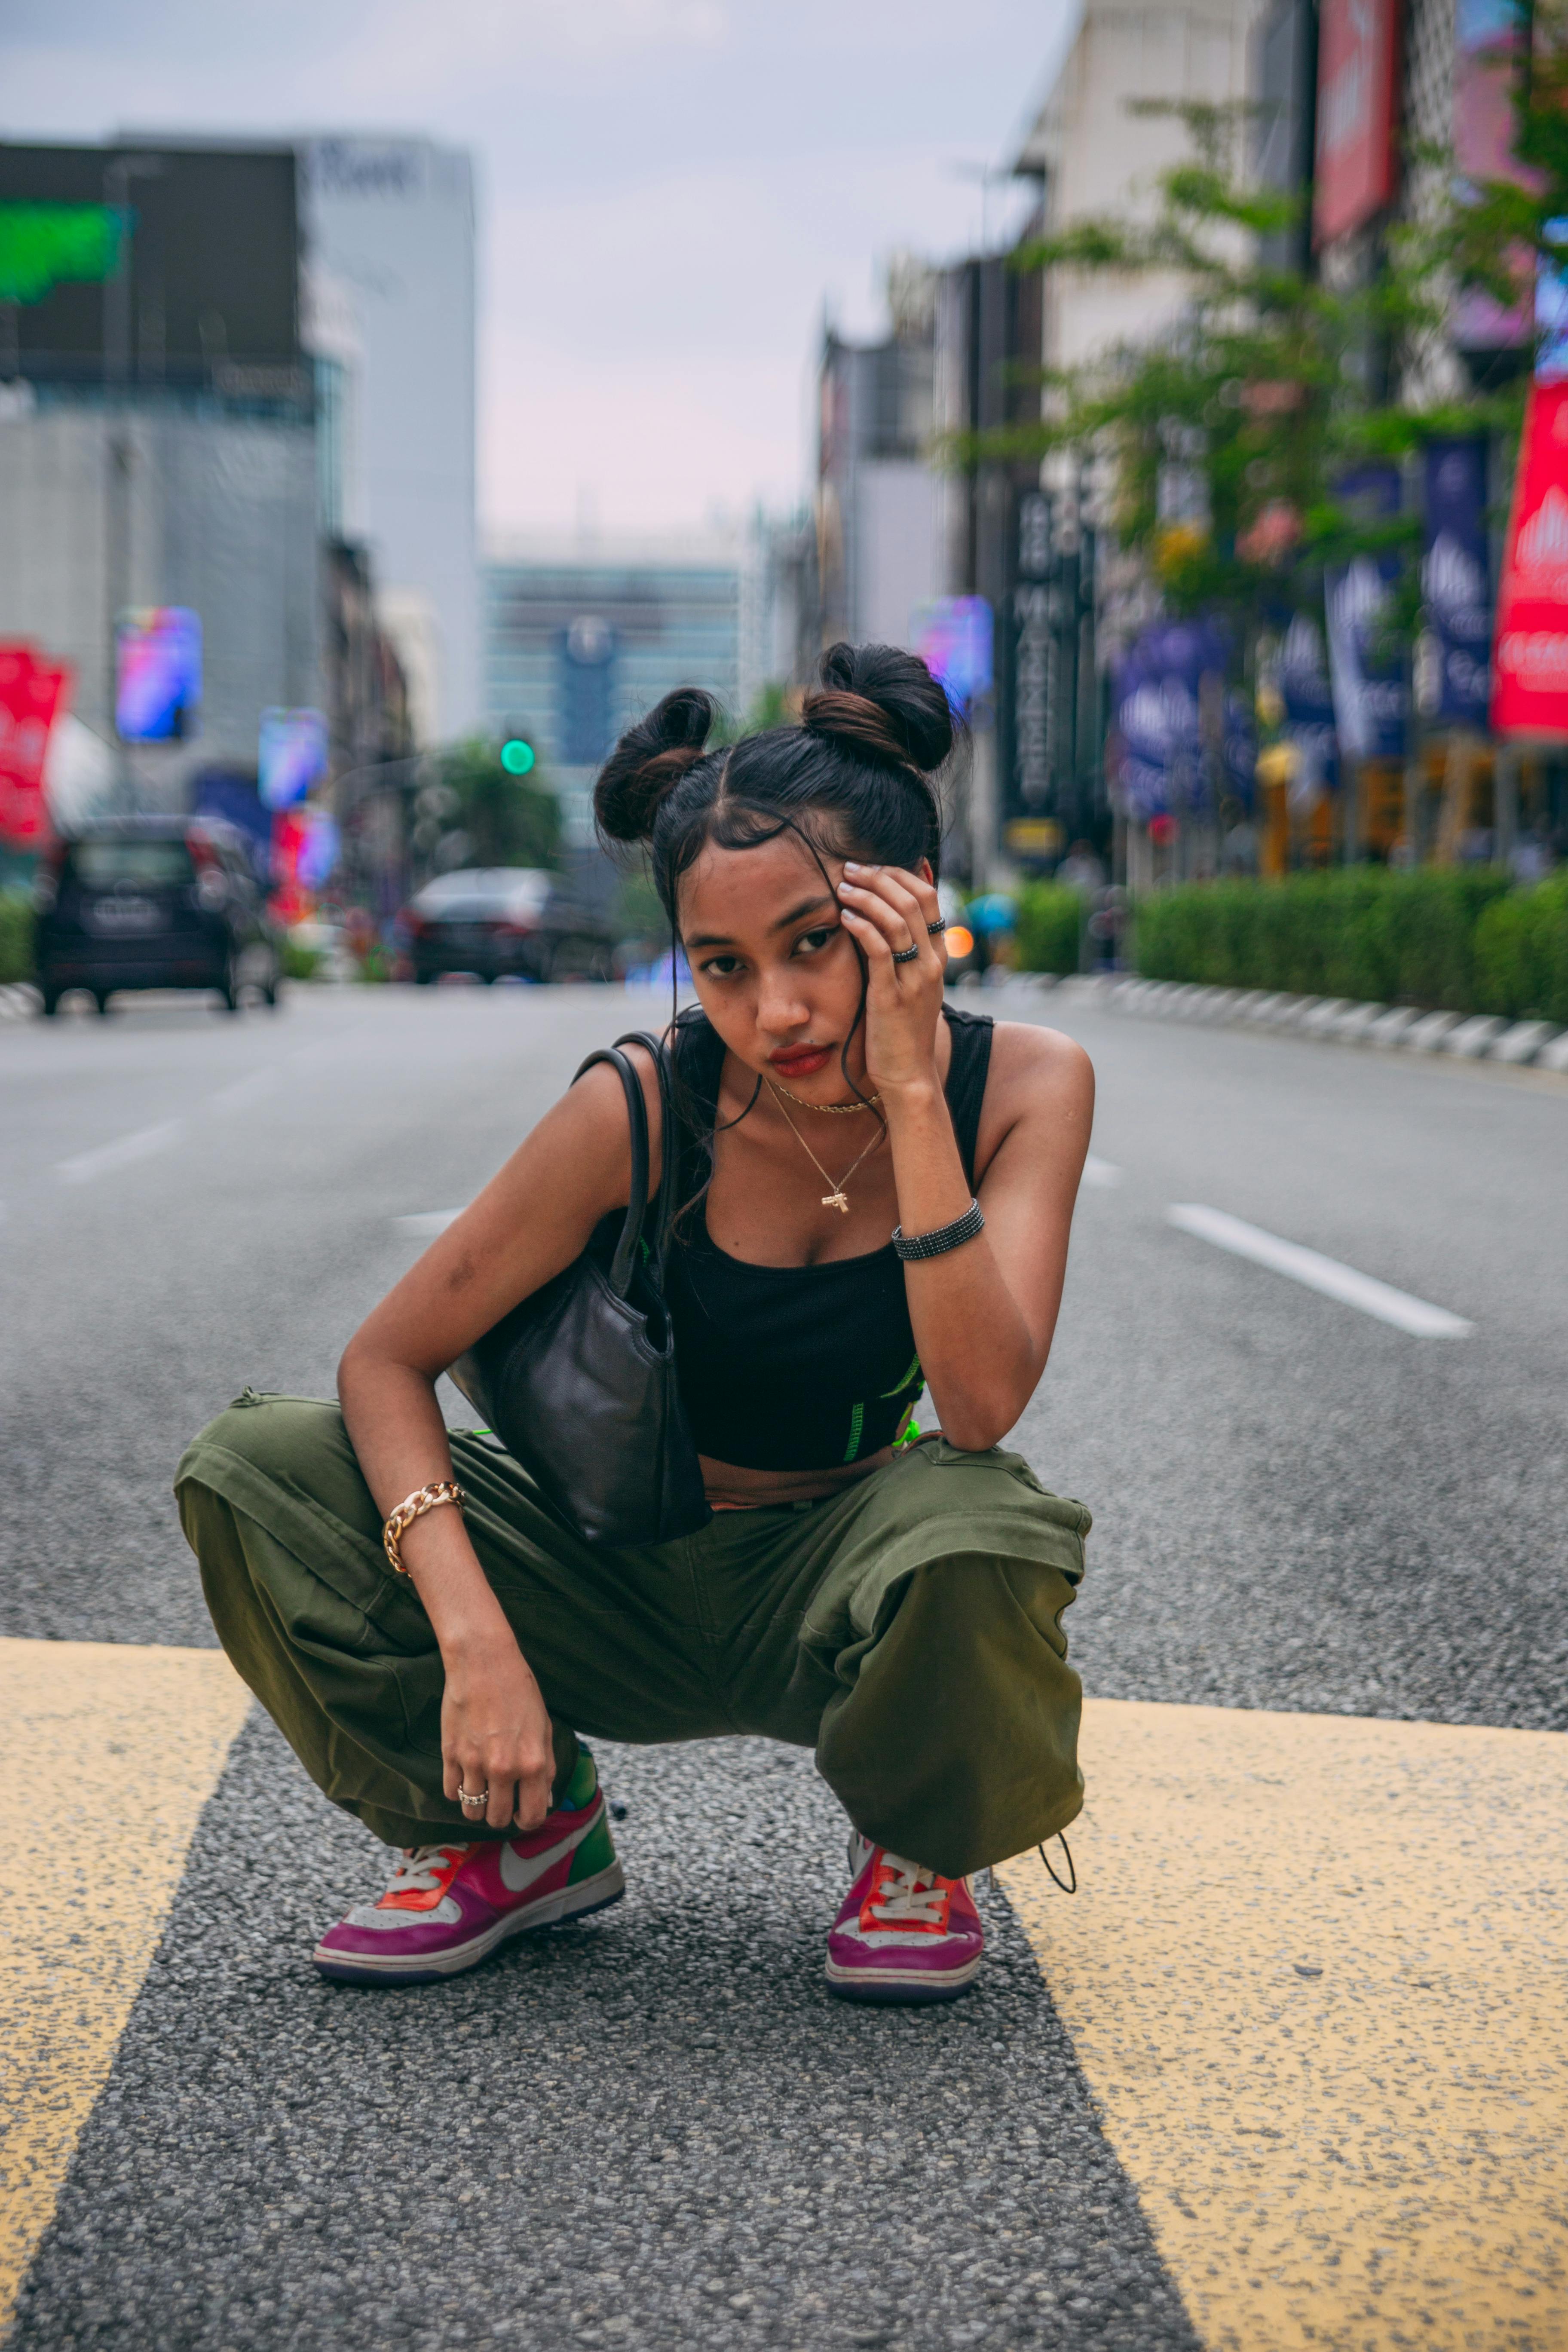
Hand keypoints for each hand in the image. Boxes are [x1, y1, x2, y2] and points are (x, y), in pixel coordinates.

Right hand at [440, 1636, 555, 1833]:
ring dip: (477, 1806)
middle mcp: (504, 1769)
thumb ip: (546, 1767)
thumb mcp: (544, 1728)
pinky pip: (451, 1792)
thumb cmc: (519, 1691)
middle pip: (497, 1819)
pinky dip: (458, 1790)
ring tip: (483, 1791)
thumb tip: (544, 1800)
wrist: (483, 1662)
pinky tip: (466, 1776)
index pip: (531, 1816)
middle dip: (501, 1814)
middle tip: (501, 1800)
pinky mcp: (450, 1755)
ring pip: (471, 1811)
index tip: (522, 1815)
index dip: (527, 1821)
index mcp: (533, 1763)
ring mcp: (474, 1763)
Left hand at [835, 860, 946, 1094]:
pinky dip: (862, 927)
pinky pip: (880, 951)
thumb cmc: (901, 1029)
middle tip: (850, 869)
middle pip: (913, 901)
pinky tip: (843, 918)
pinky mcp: (891, 997)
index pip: (929, 897)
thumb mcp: (911, 984)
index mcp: (938, 956)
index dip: (900, 874)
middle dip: (879, 877)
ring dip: (866, 897)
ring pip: (897, 920)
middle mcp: (932, 963)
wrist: (908, 1074)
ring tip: (842, 888)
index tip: (872, 867)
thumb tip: (884, 917)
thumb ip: (904, 952)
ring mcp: (914, 980)